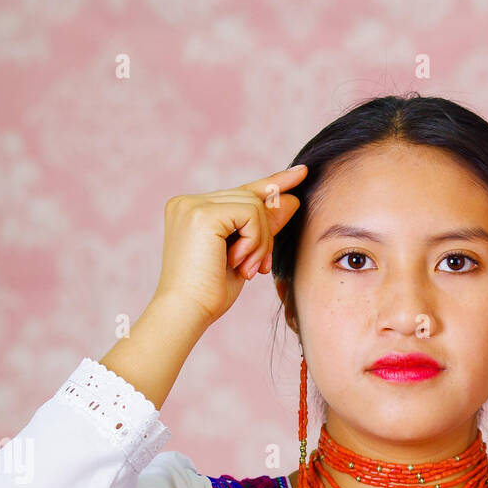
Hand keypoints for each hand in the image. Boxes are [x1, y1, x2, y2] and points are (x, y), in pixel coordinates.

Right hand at [153, 165, 307, 330]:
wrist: (186, 313)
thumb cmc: (210, 293)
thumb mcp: (244, 256)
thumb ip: (263, 228)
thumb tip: (292, 200)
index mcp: (193, 210)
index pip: (241, 192)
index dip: (273, 183)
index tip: (301, 173)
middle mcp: (189, 202)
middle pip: (251, 198)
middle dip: (265, 235)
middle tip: (258, 268)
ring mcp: (193, 204)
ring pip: (254, 204)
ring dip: (261, 242)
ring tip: (247, 269)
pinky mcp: (202, 213)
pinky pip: (250, 213)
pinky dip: (256, 241)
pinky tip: (240, 262)